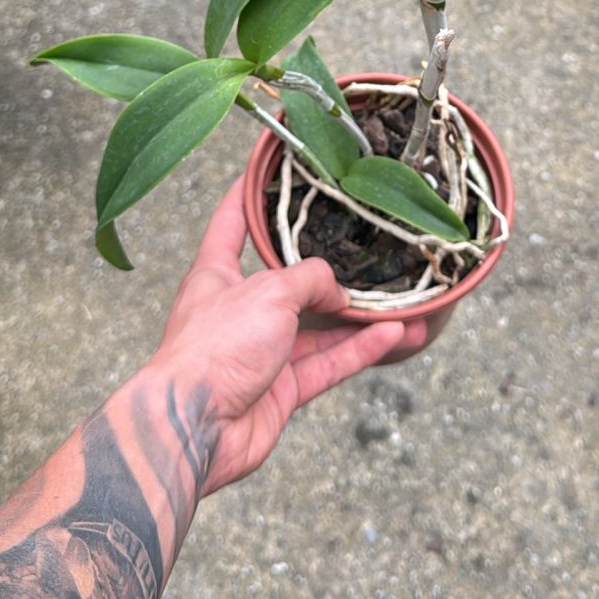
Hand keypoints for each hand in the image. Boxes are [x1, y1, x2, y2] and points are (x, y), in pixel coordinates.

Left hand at [150, 177, 421, 493]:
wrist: (193, 429)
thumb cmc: (212, 349)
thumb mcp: (268, 292)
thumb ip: (310, 280)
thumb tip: (338, 291)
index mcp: (217, 275)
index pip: (231, 222)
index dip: (248, 194)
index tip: (266, 168)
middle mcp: (239, 310)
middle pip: (290, 281)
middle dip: (328, 269)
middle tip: (365, 247)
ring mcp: (261, 352)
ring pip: (319, 328)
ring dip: (361, 317)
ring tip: (405, 304)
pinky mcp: (279, 391)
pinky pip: (328, 363)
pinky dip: (361, 349)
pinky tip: (395, 334)